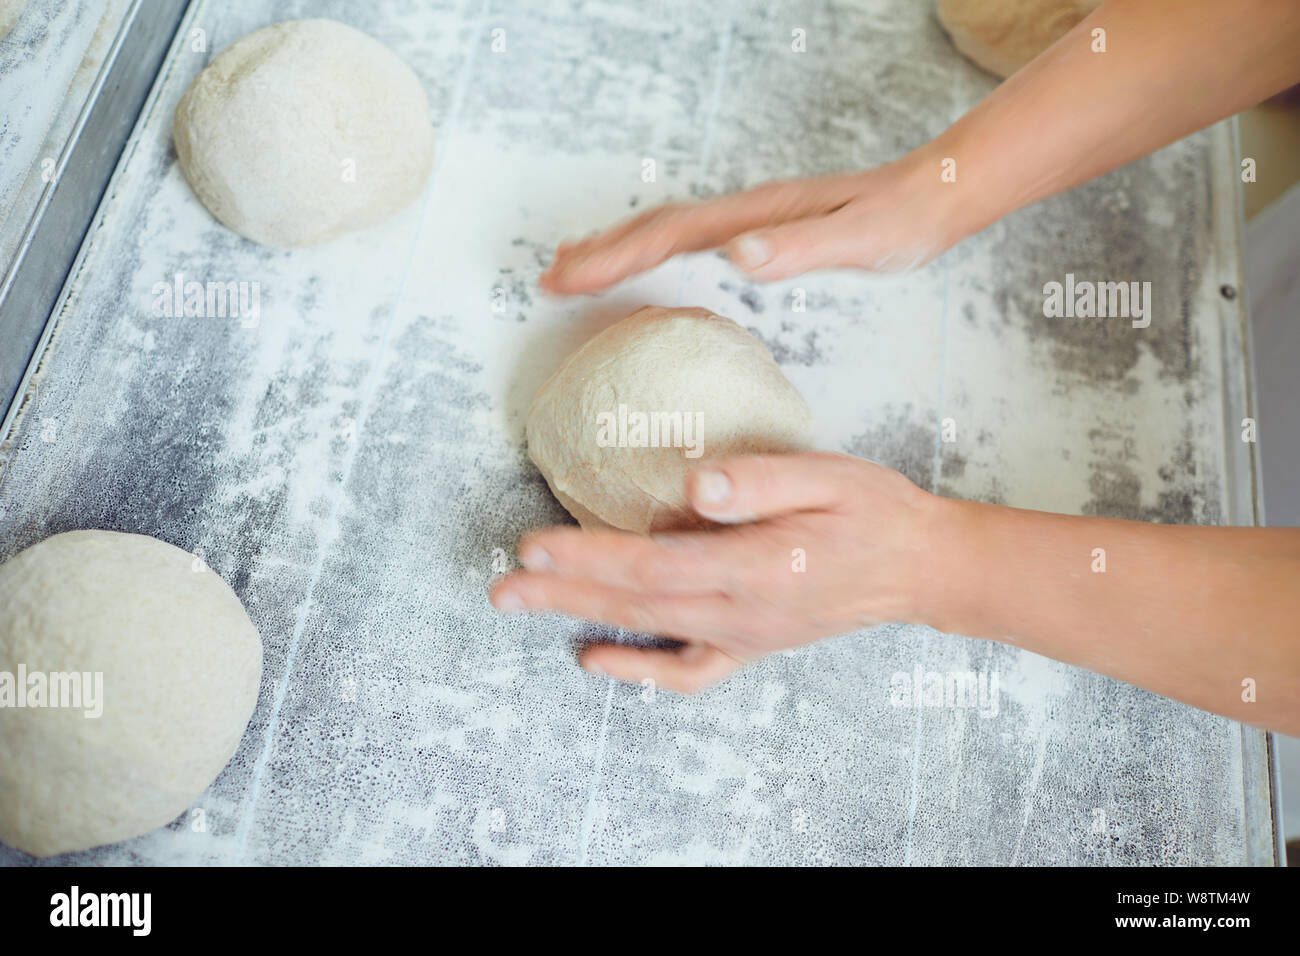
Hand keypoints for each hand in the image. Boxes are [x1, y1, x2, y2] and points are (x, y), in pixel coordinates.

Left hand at [490, 452, 943, 691]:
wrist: (920, 566)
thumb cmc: (873, 512)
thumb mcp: (828, 477)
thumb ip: (761, 481)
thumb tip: (696, 485)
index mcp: (758, 565)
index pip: (654, 563)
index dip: (589, 556)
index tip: (535, 543)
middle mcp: (742, 611)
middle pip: (635, 603)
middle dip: (561, 593)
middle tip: (502, 585)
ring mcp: (745, 636)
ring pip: (649, 631)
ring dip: (582, 618)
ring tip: (527, 605)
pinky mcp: (751, 645)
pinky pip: (688, 671)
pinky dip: (638, 670)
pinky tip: (595, 659)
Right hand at [539, 154, 965, 293]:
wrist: (932, 195)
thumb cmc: (899, 222)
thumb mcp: (859, 241)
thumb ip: (801, 249)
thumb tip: (737, 253)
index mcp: (755, 218)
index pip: (669, 236)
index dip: (615, 258)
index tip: (569, 277)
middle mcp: (744, 214)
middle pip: (654, 228)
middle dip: (600, 254)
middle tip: (551, 280)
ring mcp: (750, 220)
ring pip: (667, 231)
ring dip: (618, 249)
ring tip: (575, 269)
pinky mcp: (762, 231)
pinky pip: (692, 240)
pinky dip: (654, 251)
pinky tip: (648, 265)